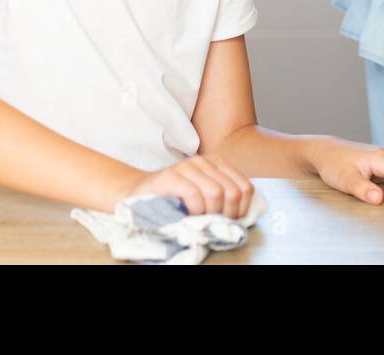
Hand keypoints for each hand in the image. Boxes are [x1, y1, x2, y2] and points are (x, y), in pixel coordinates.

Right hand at [125, 154, 254, 217]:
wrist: (138, 192)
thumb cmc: (174, 197)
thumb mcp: (204, 193)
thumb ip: (222, 196)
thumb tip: (242, 213)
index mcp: (217, 163)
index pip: (245, 187)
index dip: (242, 209)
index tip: (230, 221)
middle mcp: (204, 161)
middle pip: (233, 191)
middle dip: (227, 214)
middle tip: (214, 223)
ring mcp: (186, 166)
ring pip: (216, 192)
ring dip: (210, 213)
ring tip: (200, 218)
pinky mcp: (170, 176)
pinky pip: (194, 194)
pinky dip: (194, 210)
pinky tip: (188, 214)